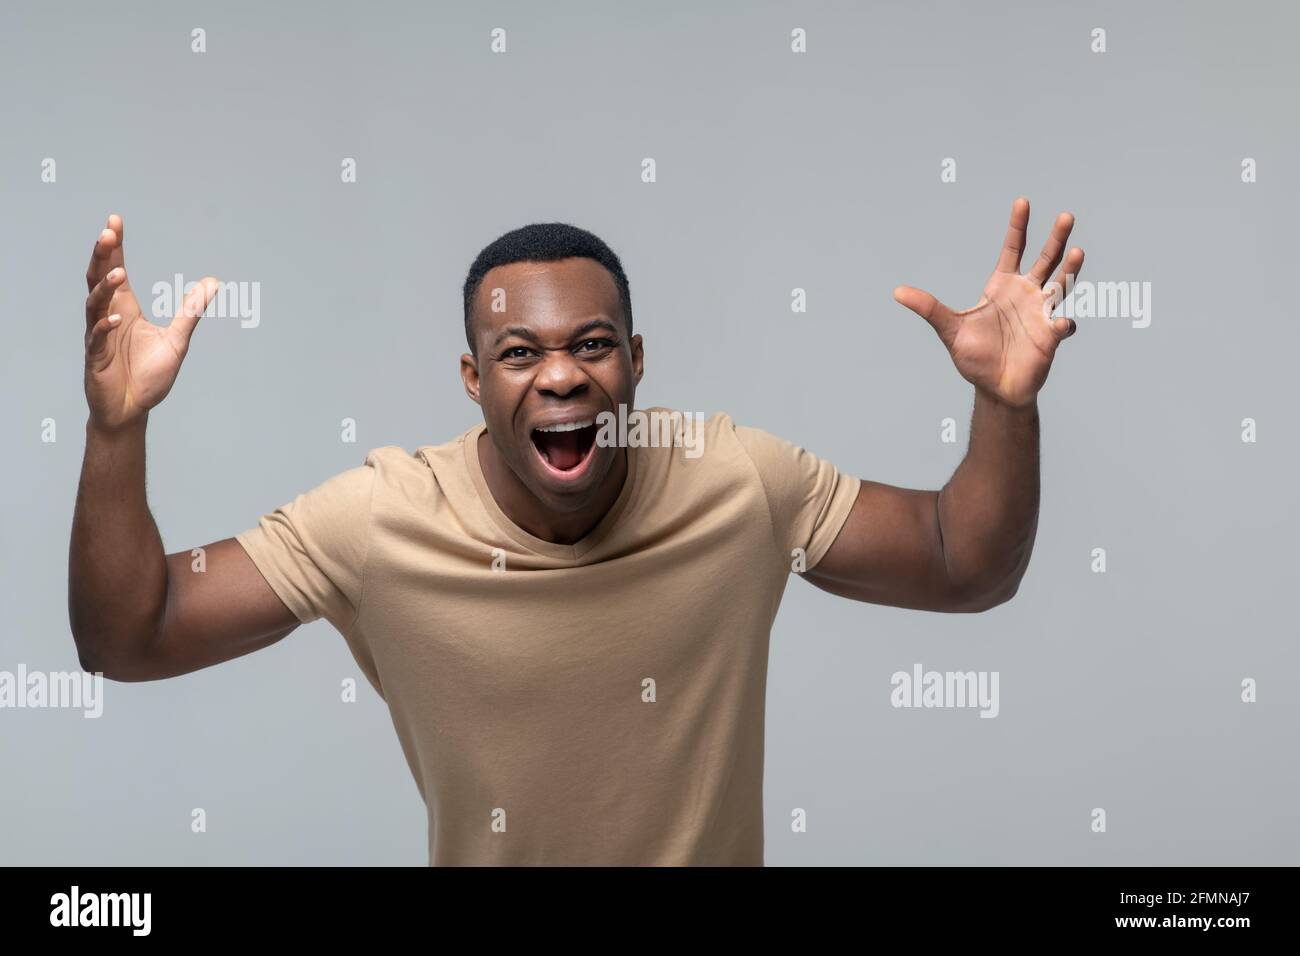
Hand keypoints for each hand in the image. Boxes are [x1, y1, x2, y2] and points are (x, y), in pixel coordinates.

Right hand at [83, 214, 218, 430]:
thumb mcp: (177, 340)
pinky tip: (116, 320)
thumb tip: (214, 282)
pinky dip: (105, 328)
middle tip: (107, 233)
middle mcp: (108, 318)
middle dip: (102, 256)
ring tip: (120, 273)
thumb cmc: (149, 376)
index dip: (114, 247)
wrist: (132, 410)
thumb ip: (191, 311)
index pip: (115, 270)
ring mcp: (99, 338)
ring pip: (94, 306)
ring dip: (105, 289)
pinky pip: (97, 340)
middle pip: (98, 279)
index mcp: (125, 309)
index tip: (114, 221)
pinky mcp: (96, 360)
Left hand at [893, 197, 1083, 407]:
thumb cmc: (974, 357)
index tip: (1022, 201)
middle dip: (1056, 238)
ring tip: (1078, 252)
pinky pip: (1062, 326)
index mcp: (1003, 286)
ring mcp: (1042, 313)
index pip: (1013, 249)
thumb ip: (928, 308)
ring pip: (1061, 285)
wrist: (994, 388)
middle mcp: (1026, 294)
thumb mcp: (949, 329)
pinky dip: (1063, 324)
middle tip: (1066, 216)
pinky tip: (1059, 325)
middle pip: (1046, 259)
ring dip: (1071, 270)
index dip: (1018, 226)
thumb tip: (896, 292)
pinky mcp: (1051, 337)